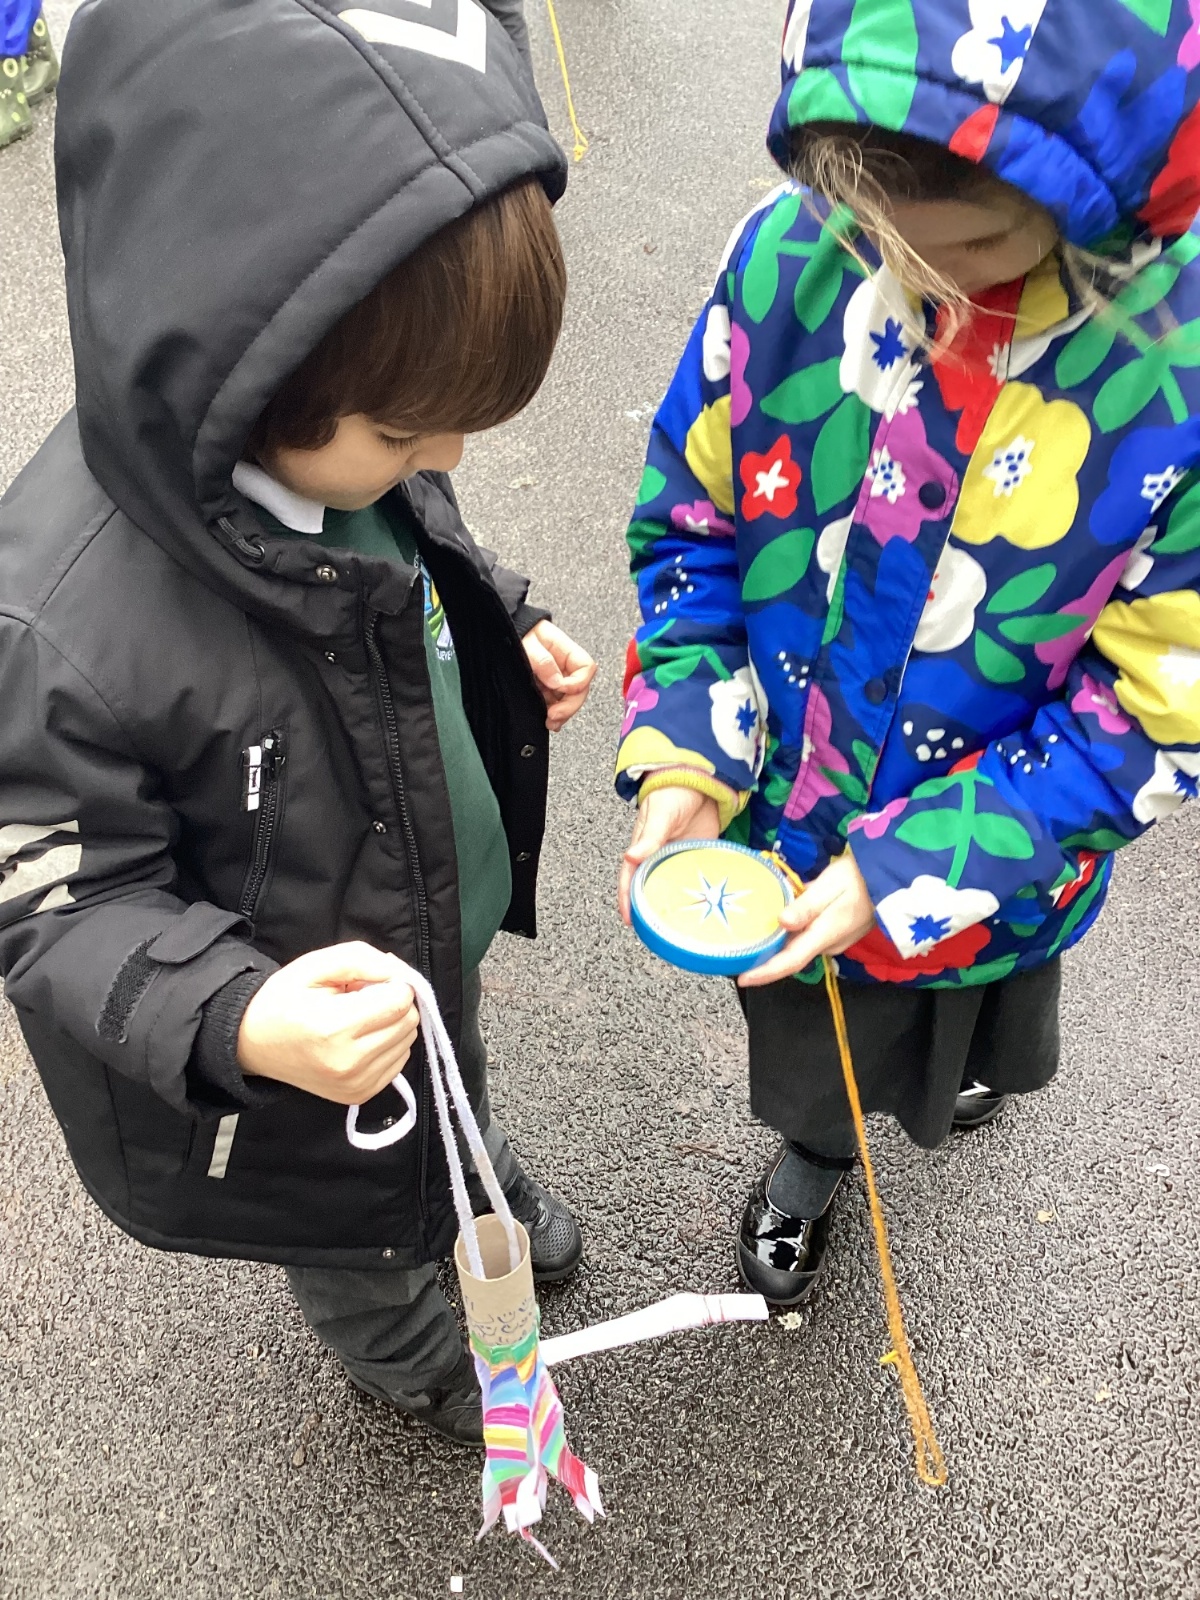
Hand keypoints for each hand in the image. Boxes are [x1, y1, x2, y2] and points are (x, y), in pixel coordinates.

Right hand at [237, 942, 420, 1104]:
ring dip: (392, 1024)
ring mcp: (355, 1084)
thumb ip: (361, 959)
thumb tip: (399, 973)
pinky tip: (361, 1038)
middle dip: (394, 1002)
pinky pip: (398, 1062)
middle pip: (408, 1022)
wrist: (254, 1043)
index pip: (399, 1002)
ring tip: (358, 1018)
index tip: (371, 981)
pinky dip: (388, 1045)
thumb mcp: (314, 965)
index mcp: (334, 1028)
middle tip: (363, 998)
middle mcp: (348, 1062)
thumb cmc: (284, 999)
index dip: (393, 983)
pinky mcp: (359, 1095)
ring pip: (407, 1042)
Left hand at [523, 620, 596, 730]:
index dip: (577, 682)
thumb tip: (557, 682)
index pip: (586, 667)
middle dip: (569, 706)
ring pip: (569, 700)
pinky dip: (555, 714)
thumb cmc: (515, 632)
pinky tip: (547, 720)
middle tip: (553, 716)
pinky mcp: (546, 688)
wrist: (499, 634)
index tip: (559, 689)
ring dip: (562, 713)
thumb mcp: (525, 643)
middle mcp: (564, 666)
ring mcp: (556, 678)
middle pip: (581, 689)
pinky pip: (557, 703)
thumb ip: (542, 660)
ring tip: (548, 722)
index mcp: (565, 650)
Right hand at [619, 785, 721, 924]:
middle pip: (651, 888)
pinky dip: (698, 892)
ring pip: (673, 886)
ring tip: (681, 926)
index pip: (630, 879)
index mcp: (643, 849)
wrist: (701, 780)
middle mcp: (659, 858)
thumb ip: (649, 838)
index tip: (630, 920)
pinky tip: (706, 906)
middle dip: (650, 909)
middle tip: (655, 932)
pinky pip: (695, 878)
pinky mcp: (698, 856)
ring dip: (675, 904)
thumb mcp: (659, 815)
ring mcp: (679, 859)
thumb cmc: (671, 793)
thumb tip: (630, 857)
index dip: (627, 900)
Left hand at [738, 851, 875, 987]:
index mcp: (824, 935)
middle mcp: (828, 944)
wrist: (891, 877)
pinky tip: (777, 925)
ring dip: (777, 945)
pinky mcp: (836, 932)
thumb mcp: (829, 886)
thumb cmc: (859, 877)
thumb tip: (781, 922)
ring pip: (799, 946)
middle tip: (737, 955)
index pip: (790, 961)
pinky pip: (808, 937)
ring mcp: (834, 940)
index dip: (765, 973)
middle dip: (765, 959)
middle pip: (791, 956)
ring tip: (750, 940)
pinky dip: (791, 934)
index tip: (742, 979)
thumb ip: (806, 906)